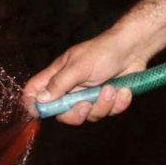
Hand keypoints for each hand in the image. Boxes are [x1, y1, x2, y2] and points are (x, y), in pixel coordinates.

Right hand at [22, 32, 147, 124]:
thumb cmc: (103, 51)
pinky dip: (118, 103)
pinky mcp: (106, 101)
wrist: (132, 49)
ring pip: (89, 115)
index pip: (35, 91)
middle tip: (87, 105)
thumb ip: (60, 83)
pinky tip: (123, 90)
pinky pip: (108, 112)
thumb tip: (41, 99)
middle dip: (76, 113)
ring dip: (103, 104)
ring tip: (112, 89)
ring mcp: (89, 96)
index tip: (39, 113)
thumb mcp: (79, 66)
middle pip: (63, 113)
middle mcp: (71, 89)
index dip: (33, 103)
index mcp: (58, 76)